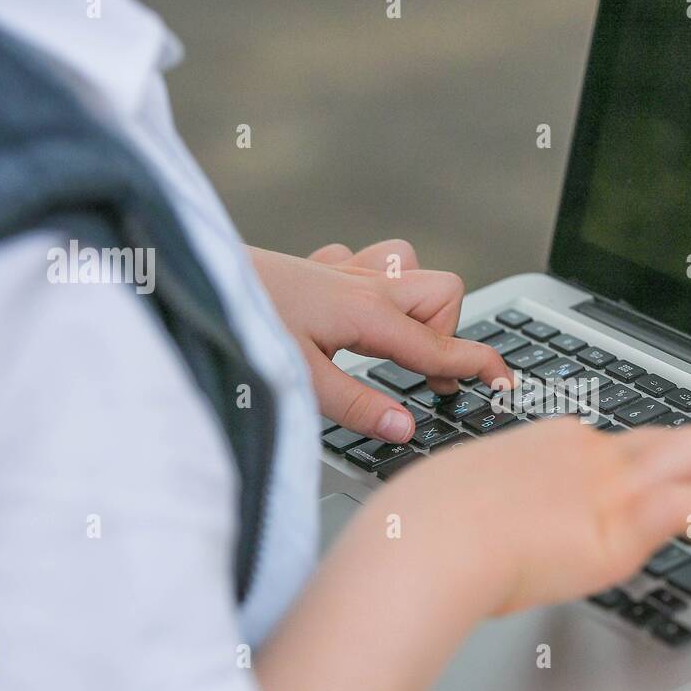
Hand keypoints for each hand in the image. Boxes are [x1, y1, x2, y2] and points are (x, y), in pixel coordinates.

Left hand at [249, 240, 511, 441]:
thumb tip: (406, 428)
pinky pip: (365, 262)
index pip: (442, 346)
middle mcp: (363, 284)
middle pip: (444, 292)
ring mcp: (342, 269)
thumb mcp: (298, 379)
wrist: (184, 272)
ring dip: (414, 302)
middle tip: (425, 376)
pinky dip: (371, 286)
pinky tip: (349, 313)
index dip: (480, 367)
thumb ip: (357, 406)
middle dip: (447, 333)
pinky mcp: (317, 266)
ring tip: (393, 342)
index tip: (505, 386)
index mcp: (368, 313)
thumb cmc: (238, 319)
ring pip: (410, 268)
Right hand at [325, 419, 690, 619]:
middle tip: (689, 503)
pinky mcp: (621, 527)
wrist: (430, 540)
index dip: (629, 475)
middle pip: (667, 436)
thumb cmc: (427, 523)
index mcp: (549, 441)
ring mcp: (609, 485)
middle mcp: (588, 452)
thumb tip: (482, 513)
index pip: (613, 445)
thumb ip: (490, 495)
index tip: (622, 504)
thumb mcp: (461, 489)